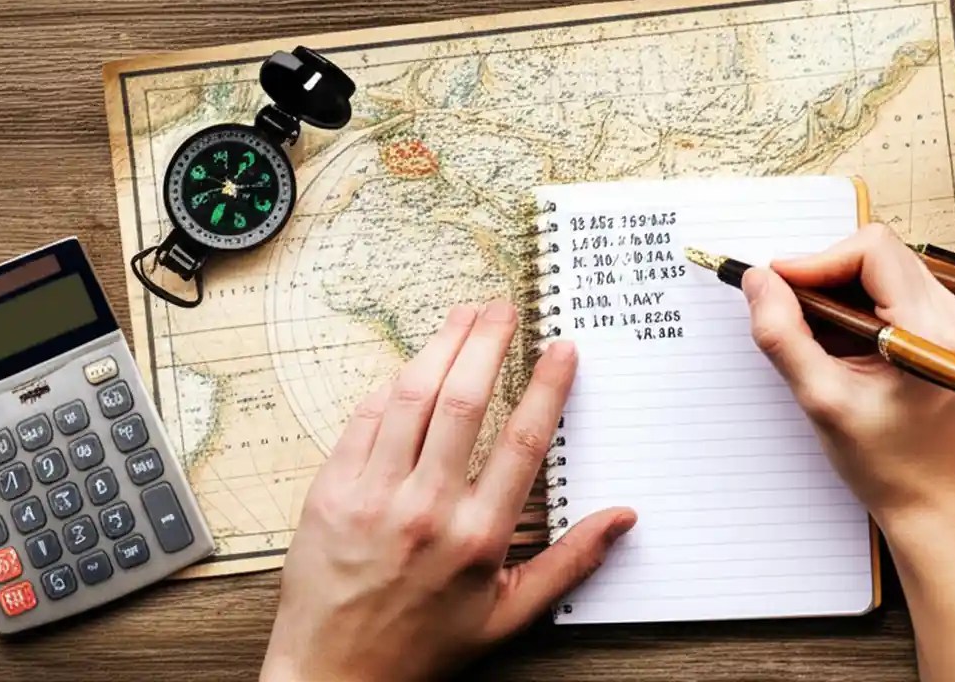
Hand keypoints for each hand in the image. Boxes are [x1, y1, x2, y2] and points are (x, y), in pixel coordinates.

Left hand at [260, 301, 636, 681]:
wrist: (335, 676)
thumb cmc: (425, 646)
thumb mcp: (510, 615)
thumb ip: (570, 562)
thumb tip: (624, 518)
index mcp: (478, 537)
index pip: (523, 441)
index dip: (547, 386)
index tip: (561, 349)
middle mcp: (426, 508)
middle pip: (463, 401)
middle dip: (486, 342)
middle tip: (503, 309)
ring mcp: (372, 496)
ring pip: (409, 399)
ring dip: (438, 347)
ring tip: (461, 316)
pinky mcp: (330, 492)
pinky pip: (362, 421)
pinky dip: (388, 387)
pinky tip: (409, 367)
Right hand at [742, 224, 954, 531]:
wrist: (932, 504)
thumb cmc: (887, 464)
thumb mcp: (822, 400)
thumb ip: (784, 336)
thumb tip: (758, 282)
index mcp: (933, 330)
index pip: (873, 250)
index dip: (817, 260)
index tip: (778, 286)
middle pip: (878, 254)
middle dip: (825, 275)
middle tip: (788, 310)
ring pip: (883, 269)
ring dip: (838, 291)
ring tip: (815, 336)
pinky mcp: (946, 331)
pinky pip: (893, 292)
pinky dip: (856, 306)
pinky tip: (839, 344)